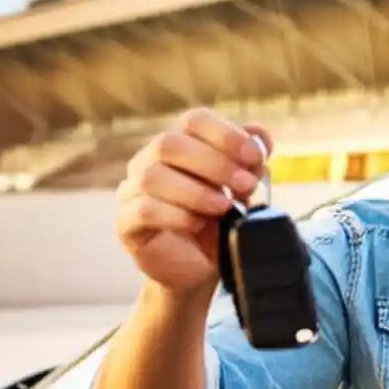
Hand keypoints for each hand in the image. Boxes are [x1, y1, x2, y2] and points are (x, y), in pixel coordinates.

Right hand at [116, 108, 273, 292]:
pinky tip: (198, 224)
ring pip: (153, 176)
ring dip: (196, 191)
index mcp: (180, 143)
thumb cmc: (219, 222)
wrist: (199, 269)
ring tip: (224, 208)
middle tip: (247, 186)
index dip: (227, 134)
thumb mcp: (243, 191)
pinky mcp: (127, 222)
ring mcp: (133, 190)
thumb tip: (262, 138)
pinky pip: (144, 210)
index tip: (256, 158)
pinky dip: (176, 215)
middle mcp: (150, 160)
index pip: (194, 120)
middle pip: (170, 144)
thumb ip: (251, 163)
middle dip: (216, 164)